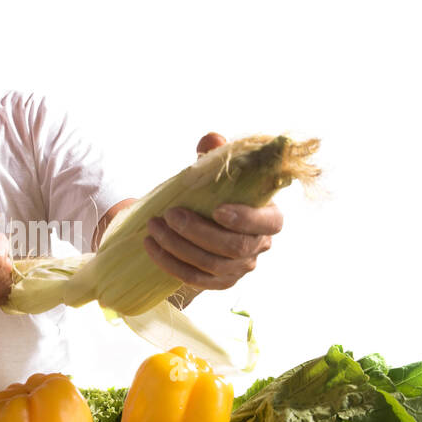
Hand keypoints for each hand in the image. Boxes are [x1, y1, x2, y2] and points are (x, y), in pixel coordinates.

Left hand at [142, 134, 283, 290]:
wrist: (194, 221)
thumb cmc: (211, 192)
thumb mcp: (214, 170)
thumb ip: (215, 153)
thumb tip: (212, 139)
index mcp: (268, 217)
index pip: (270, 223)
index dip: (245, 219)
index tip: (216, 210)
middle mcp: (259, 246)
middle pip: (235, 247)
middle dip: (199, 232)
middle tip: (170, 215)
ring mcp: (240, 268)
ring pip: (212, 265)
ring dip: (179, 247)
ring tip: (153, 228)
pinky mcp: (218, 282)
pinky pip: (195, 279)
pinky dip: (171, 264)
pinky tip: (151, 247)